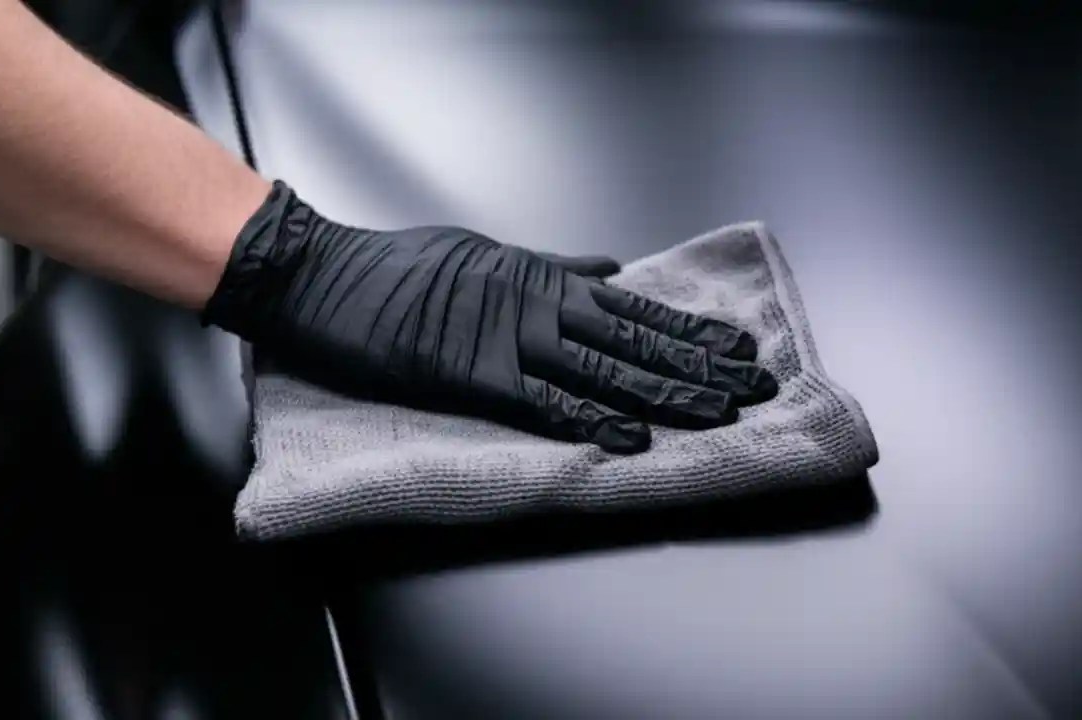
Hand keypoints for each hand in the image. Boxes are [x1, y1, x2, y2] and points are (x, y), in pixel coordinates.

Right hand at [204, 181, 776, 453]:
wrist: (326, 276)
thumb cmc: (396, 267)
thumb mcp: (484, 252)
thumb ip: (550, 266)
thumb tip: (606, 268)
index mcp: (540, 278)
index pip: (633, 306)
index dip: (688, 328)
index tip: (735, 345)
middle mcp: (537, 305)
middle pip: (634, 338)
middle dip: (698, 364)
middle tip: (755, 384)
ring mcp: (508, 340)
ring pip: (604, 369)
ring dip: (665, 392)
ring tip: (718, 411)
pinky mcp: (474, 376)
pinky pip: (543, 402)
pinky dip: (592, 419)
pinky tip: (634, 436)